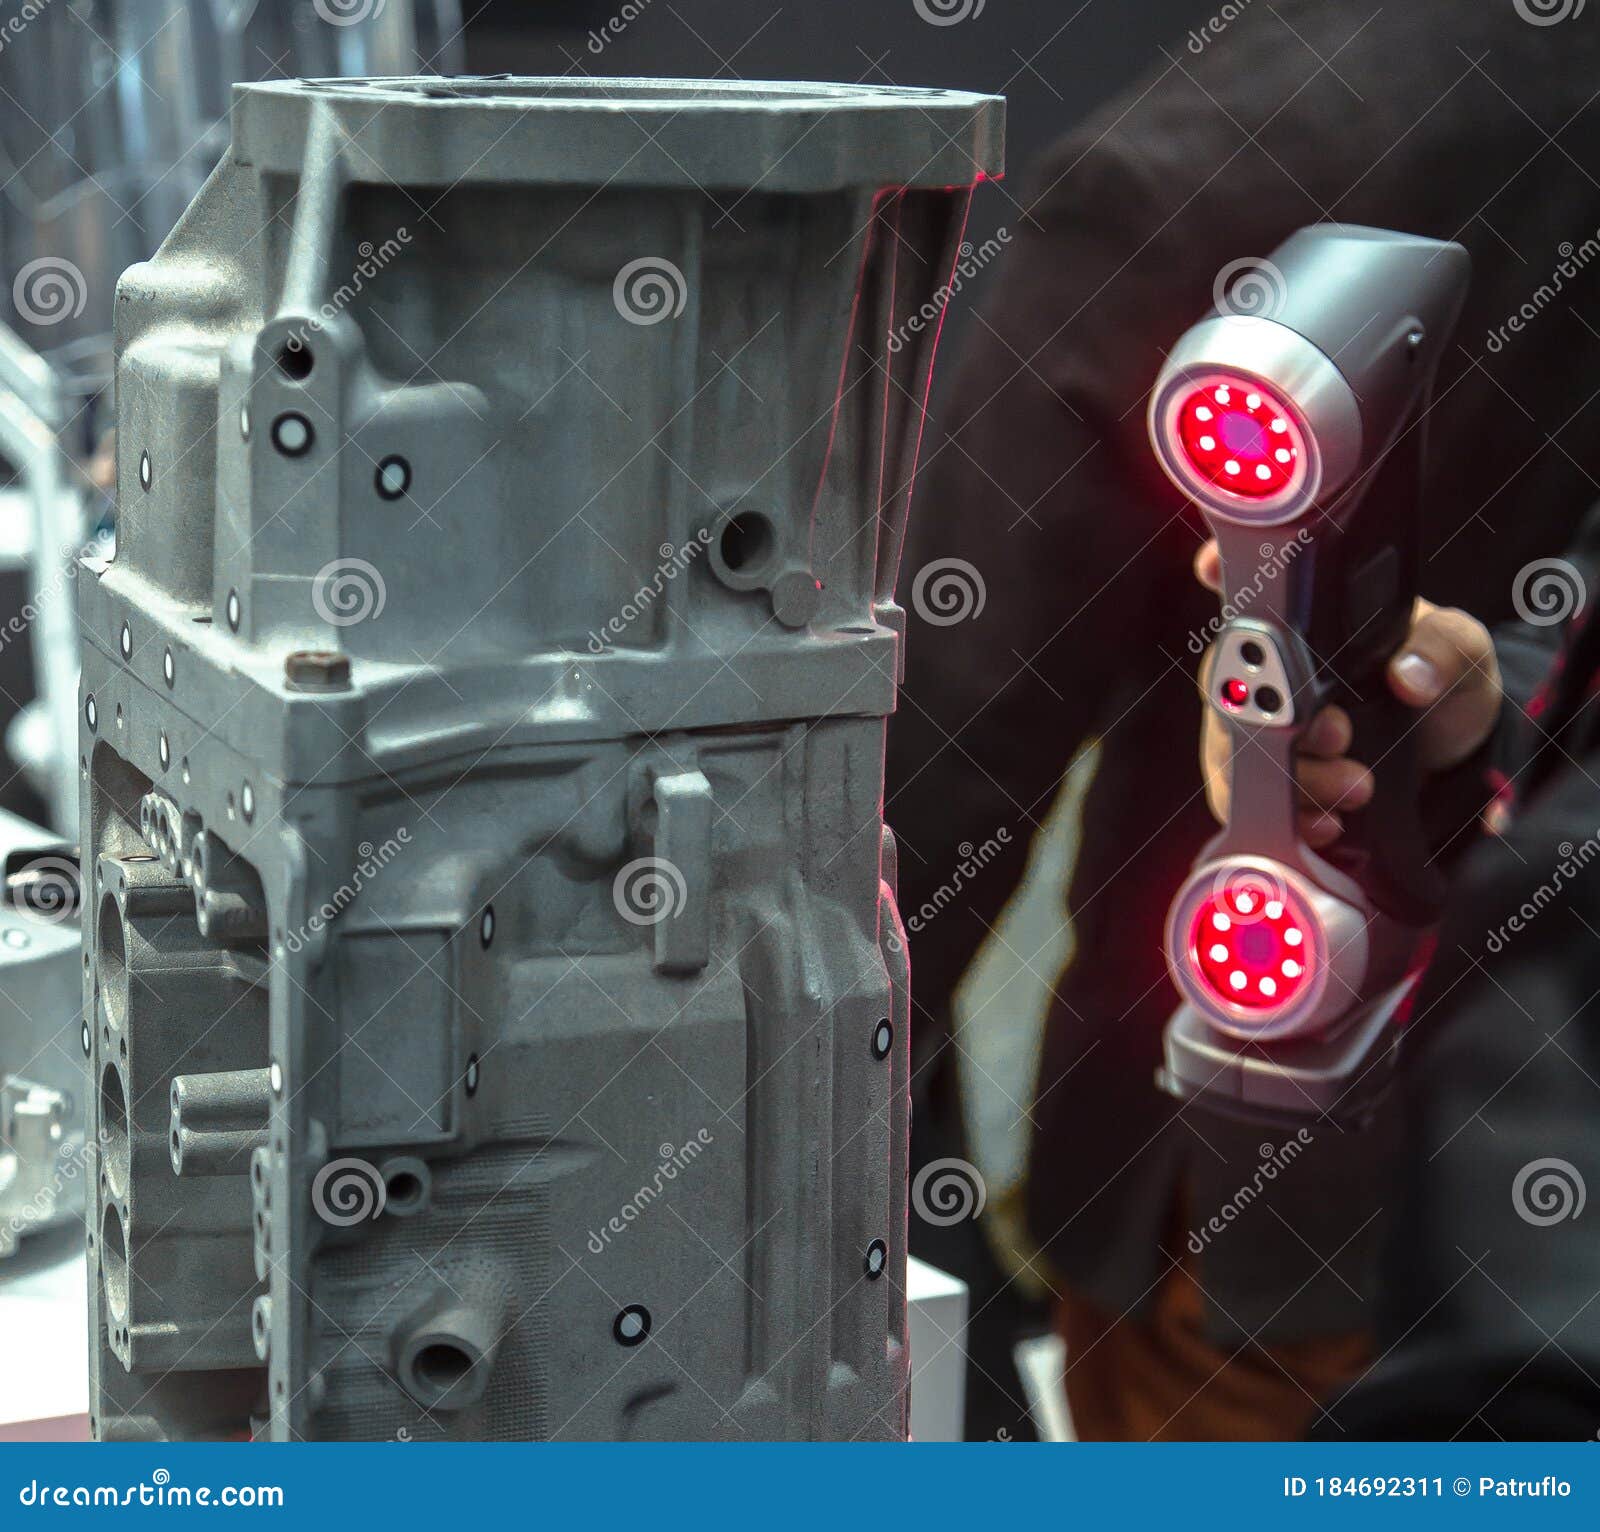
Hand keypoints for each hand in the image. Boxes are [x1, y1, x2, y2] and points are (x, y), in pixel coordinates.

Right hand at [1197, 541, 1502, 847]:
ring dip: (1290, 774)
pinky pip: (1245, 801)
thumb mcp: (1462, 652)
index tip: (1214, 567)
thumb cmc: (1444, 684)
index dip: (1222, 571)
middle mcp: (1270, 667)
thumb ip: (1443, 647)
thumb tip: (1408, 675)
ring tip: (1356, 787)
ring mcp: (1260, 726)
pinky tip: (1328, 823)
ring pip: (1231, 749)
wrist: (1452, 759)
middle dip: (1272, 712)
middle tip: (1337, 733)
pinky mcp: (1266, 781)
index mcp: (1310, 619)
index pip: (1250, 586)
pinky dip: (1286, 815)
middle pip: (1230, 683)